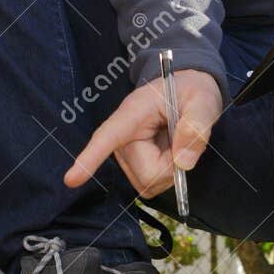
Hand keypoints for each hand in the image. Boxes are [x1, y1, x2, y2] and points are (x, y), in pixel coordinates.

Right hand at [63, 69, 221, 198]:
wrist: (187, 90)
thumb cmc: (192, 91)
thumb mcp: (203, 99)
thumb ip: (196, 126)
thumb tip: (183, 164)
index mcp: (133, 113)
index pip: (107, 137)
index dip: (90, 158)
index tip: (71, 179)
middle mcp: (122, 136)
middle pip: (146, 174)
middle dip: (172, 167)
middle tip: (186, 141)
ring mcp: (126, 152)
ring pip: (149, 182)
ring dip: (171, 170)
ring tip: (177, 142)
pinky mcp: (133, 164)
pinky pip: (151, 184)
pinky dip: (167, 174)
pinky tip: (171, 152)